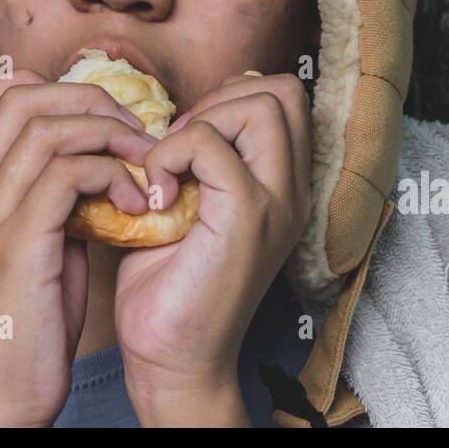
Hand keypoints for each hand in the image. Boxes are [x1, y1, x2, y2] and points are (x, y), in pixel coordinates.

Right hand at [0, 69, 158, 426]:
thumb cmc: (22, 333)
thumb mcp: (30, 253)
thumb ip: (49, 205)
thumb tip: (95, 168)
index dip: (39, 88)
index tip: (92, 118)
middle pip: (18, 97)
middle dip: (88, 100)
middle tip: (134, 131)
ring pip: (45, 127)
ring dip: (110, 134)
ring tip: (144, 164)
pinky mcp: (16, 247)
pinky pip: (66, 176)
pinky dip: (111, 175)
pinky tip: (136, 203)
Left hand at [111, 72, 311, 425]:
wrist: (171, 358)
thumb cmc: (168, 284)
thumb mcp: (187, 205)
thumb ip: (193, 159)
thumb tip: (167, 115)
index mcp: (283, 186)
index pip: (282, 97)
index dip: (228, 100)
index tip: (185, 143)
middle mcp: (292, 190)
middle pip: (281, 89)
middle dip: (218, 102)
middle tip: (179, 152)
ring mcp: (277, 201)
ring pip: (258, 102)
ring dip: (198, 124)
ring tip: (170, 170)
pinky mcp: (247, 215)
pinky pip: (207, 142)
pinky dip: (168, 154)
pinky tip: (156, 195)